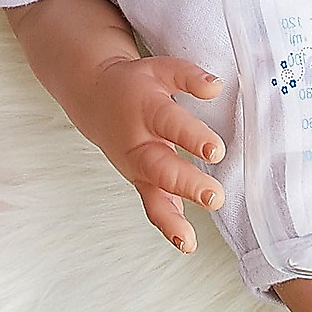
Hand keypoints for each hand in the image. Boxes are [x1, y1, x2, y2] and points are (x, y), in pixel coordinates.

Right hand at [92, 56, 225, 254]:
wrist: (95, 97)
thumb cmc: (136, 84)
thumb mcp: (161, 69)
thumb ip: (189, 76)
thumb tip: (216, 86)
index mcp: (147, 108)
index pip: (171, 123)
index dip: (192, 137)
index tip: (216, 150)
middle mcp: (139, 142)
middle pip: (161, 167)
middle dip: (187, 184)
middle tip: (214, 196)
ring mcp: (137, 166)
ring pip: (152, 194)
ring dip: (172, 218)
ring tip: (191, 239)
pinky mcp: (139, 181)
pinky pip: (152, 206)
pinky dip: (168, 225)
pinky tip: (187, 243)